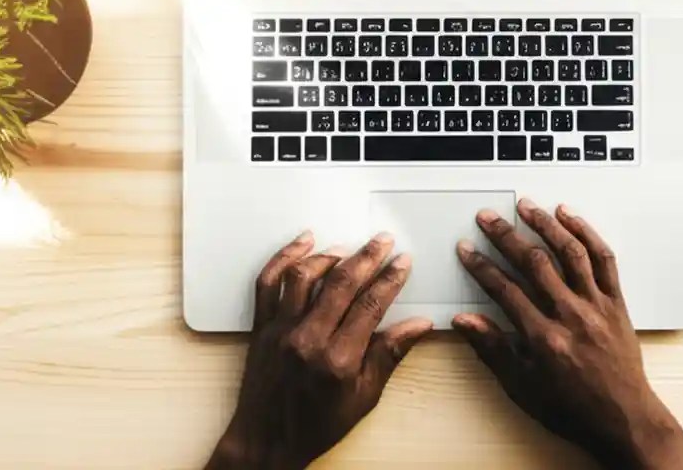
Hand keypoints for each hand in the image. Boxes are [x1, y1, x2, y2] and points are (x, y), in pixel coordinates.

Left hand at [209, 232, 431, 469]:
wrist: (266, 442)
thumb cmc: (316, 425)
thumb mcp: (364, 397)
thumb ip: (390, 355)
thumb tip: (420, 325)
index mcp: (338, 360)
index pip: (371, 305)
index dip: (390, 279)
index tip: (403, 262)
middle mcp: (308, 339)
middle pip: (341, 283)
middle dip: (367, 256)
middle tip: (384, 241)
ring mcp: (280, 330)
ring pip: (304, 276)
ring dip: (329, 254)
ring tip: (349, 247)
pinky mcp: (261, 327)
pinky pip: (268, 282)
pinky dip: (284, 257)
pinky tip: (303, 243)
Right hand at [453, 201, 682, 469]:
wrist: (623, 419)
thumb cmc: (573, 408)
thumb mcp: (522, 387)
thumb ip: (492, 349)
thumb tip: (464, 320)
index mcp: (544, 338)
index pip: (504, 290)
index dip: (481, 266)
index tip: (466, 250)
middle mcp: (571, 316)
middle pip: (533, 263)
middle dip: (505, 236)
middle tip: (487, 218)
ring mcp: (597, 306)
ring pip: (570, 253)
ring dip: (546, 225)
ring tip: (526, 206)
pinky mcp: (617, 302)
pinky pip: (604, 259)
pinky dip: (587, 234)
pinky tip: (570, 218)